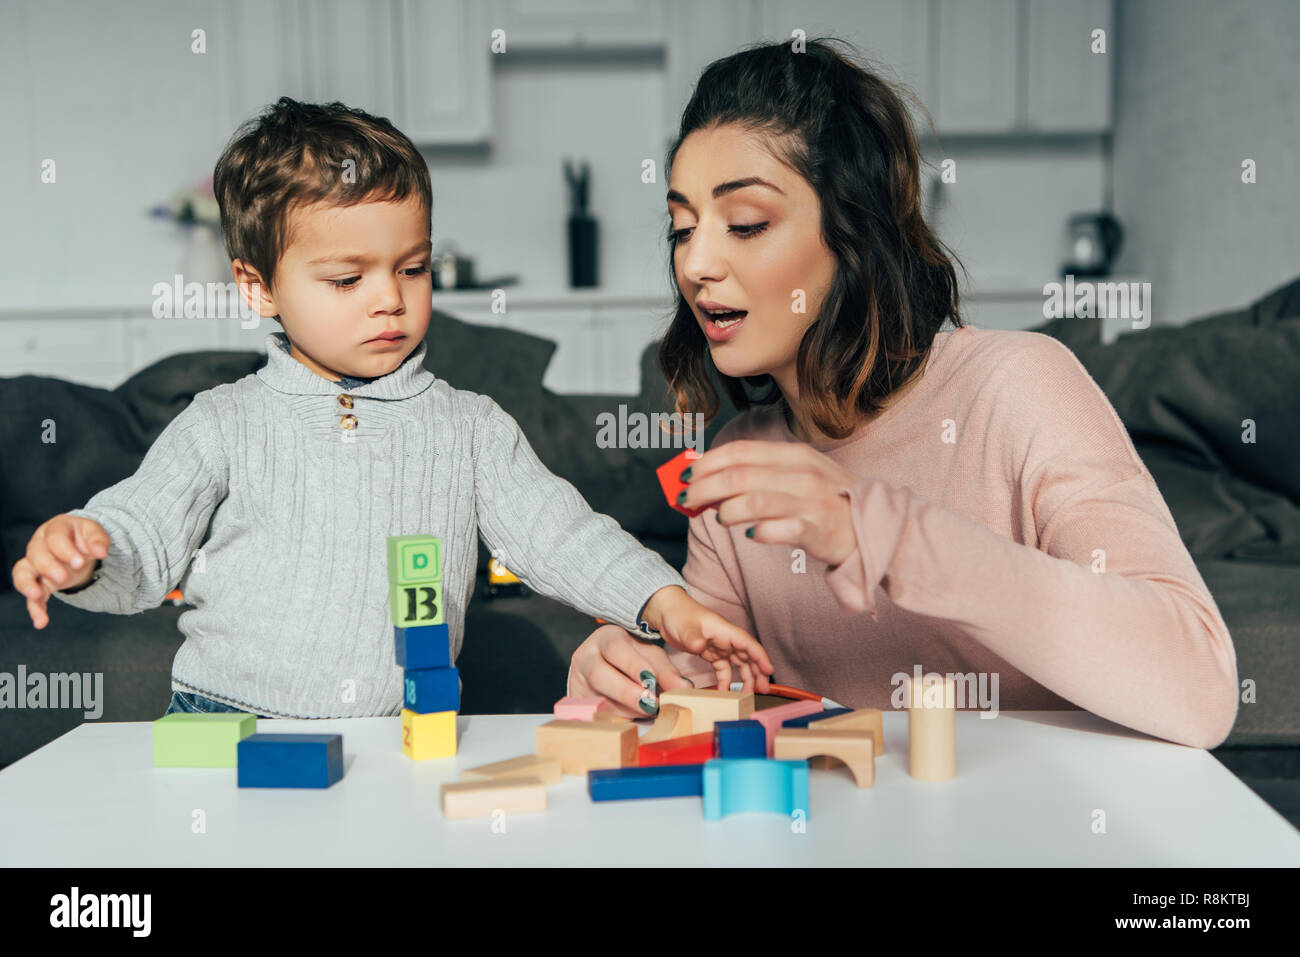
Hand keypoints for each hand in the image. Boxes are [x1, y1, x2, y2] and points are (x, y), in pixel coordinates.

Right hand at [10, 515, 109, 628]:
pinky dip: (35, 608)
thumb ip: (98, 540)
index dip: (65, 550)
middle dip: (48, 566)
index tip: (79, 563)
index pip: (55, 537)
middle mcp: (40, 545)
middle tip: (62, 577)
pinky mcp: (38, 583)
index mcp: (55, 529)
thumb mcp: (94, 533)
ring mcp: (35, 564)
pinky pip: (31, 595)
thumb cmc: (83, 537)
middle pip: (36, 554)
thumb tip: (101, 552)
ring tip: (37, 596)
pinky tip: (41, 622)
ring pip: (23, 572)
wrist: (79, 546)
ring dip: (28, 584)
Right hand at [568, 624, 701, 717]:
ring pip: (599, 699)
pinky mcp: (576, 702)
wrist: (605, 662)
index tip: (651, 681)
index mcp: (605, 639)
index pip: (615, 649)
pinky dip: (616, 719)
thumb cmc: (632, 657)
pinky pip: (595, 715)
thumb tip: (683, 688)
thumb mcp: (650, 655)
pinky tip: (632, 719)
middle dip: (627, 693)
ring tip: (647, 712)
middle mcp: (586, 658)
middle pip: (600, 676)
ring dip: (626, 710)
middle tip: (651, 704)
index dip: (633, 666)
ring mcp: (577, 681)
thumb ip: (666, 670)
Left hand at [640, 585, 772, 693]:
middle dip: (757, 673)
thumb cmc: (678, 614)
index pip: (748, 644)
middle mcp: (726, 639)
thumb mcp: (685, 626)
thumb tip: (700, 646)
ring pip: (738, 664)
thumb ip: (693, 637)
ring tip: (747, 695)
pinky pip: (723, 669)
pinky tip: (724, 691)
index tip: (769, 671)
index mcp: (725, 630)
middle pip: (748, 656)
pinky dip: (725, 680)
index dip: (760, 657)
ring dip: (745, 678)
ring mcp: (719, 646)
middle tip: (762, 690)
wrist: (666, 611)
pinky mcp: (710, 653)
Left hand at [678, 439, 860, 566]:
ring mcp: (810, 501)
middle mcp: (801, 474)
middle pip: (739, 475)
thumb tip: (712, 476)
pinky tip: (750, 535)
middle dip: (705, 487)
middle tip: (687, 500)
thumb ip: (760, 474)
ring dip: (726, 510)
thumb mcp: (798, 476)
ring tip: (718, 518)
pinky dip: (759, 532)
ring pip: (753, 501)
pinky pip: (779, 529)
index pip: (740, 452)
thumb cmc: (830, 502)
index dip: (707, 462)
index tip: (685, 474)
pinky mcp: (817, 530)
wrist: (876, 527)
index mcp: (793, 455)